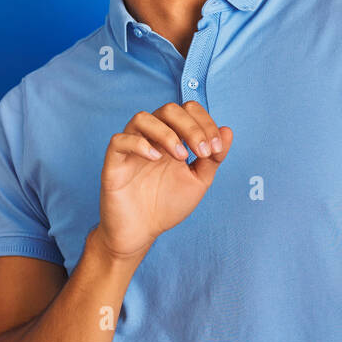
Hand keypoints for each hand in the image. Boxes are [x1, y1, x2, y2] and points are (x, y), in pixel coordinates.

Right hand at [95, 100, 232, 261]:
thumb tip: (227, 131)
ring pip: (143, 118)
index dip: (205, 123)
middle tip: (202, 152)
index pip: (188, 111)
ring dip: (168, 133)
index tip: (215, 149)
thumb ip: (213, 158)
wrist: (142, 232)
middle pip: (169, 109)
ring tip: (181, 156)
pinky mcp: (114, 162)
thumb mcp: (198, 181)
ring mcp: (132, 148)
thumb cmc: (168, 204)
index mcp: (173, 137)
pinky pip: (119, 140)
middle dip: (191, 127)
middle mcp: (152, 137)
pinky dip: (139, 144)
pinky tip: (156, 158)